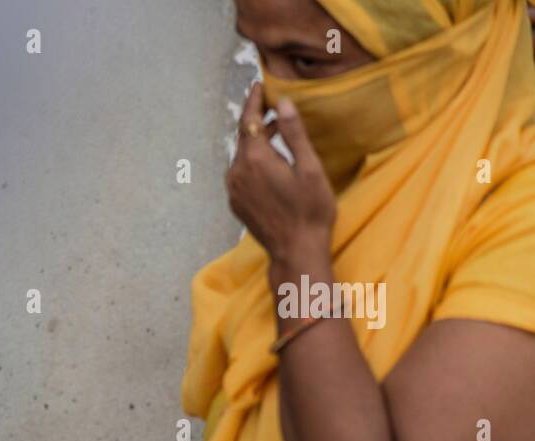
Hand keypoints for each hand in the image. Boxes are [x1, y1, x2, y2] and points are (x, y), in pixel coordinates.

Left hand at [226, 82, 335, 272]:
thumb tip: (283, 103)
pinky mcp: (235, 203)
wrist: (295, 251)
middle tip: (271, 105)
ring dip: (255, 141)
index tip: (259, 86)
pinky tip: (269, 161)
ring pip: (241, 156)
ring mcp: (233, 190)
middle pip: (243, 137)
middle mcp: (237, 173)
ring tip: (274, 131)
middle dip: (255, 119)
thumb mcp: (309, 168)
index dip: (254, 101)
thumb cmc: (310, 211)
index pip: (248, 121)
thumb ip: (294, 134)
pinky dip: (252, 161)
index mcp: (255, 160)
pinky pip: (240, 173)